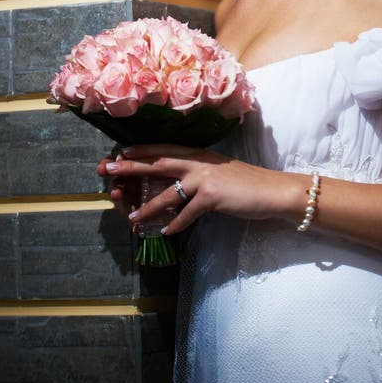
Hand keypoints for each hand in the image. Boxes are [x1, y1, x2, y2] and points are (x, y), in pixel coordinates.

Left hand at [96, 144, 304, 235]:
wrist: (273, 190)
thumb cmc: (246, 184)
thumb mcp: (218, 172)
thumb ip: (198, 174)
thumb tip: (179, 184)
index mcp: (199, 155)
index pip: (164, 149)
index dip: (141, 150)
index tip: (119, 151)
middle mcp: (198, 163)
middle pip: (158, 163)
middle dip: (131, 166)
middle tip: (108, 169)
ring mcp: (205, 178)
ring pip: (168, 193)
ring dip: (148, 207)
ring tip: (132, 218)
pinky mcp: (213, 196)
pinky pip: (188, 214)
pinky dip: (176, 224)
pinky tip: (165, 233)